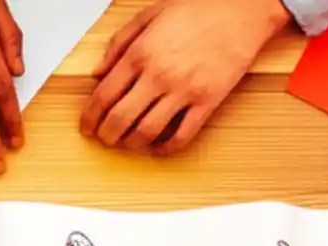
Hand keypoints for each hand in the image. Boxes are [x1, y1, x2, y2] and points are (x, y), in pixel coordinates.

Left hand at [81, 0, 289, 153]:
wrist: (241, 10)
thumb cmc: (198, 9)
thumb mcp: (149, 15)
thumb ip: (119, 44)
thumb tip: (97, 73)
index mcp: (140, 53)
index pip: (104, 95)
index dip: (90, 117)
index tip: (86, 126)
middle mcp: (158, 75)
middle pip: (120, 119)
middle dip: (106, 135)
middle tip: (104, 139)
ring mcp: (184, 90)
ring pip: (147, 131)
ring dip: (132, 144)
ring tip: (127, 144)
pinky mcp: (207, 101)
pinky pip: (183, 135)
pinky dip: (167, 148)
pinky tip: (159, 148)